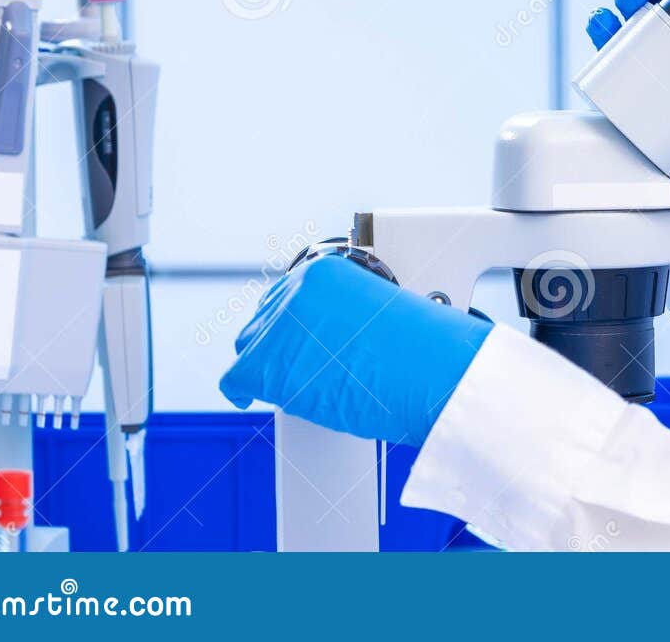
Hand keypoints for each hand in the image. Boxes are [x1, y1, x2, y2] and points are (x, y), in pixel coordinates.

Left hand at [219, 256, 492, 447]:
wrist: (433, 372)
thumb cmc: (421, 350)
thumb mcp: (380, 315)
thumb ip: (345, 317)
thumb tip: (331, 341)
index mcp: (325, 270)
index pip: (288, 295)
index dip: (292, 325)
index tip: (296, 340)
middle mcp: (296, 289)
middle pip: (265, 318)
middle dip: (276, 343)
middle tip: (297, 365)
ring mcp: (278, 325)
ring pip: (250, 346)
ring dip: (265, 365)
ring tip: (292, 383)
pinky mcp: (266, 362)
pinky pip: (236, 379)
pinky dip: (241, 391)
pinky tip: (247, 398)